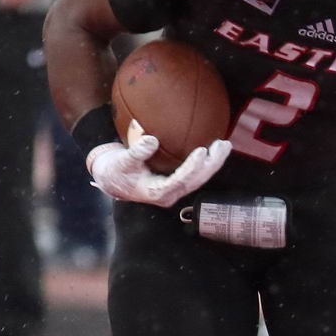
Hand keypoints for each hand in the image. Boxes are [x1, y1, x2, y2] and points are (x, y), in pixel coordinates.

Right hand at [87, 128, 232, 205]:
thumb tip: (152, 140)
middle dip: (212, 164)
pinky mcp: (176, 184)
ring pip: (198, 179)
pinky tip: (214, 150)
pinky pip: (195, 175)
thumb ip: (136, 153)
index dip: (192, 167)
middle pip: (196, 181)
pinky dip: (205, 163)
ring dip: (213, 163)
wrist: (111, 180)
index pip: (180, 181)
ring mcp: (174, 190)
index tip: (202, 151)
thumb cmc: (114, 170)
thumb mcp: (120, 161)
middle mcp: (169, 194)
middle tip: (223, 145)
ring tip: (224, 145)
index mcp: (157, 192)